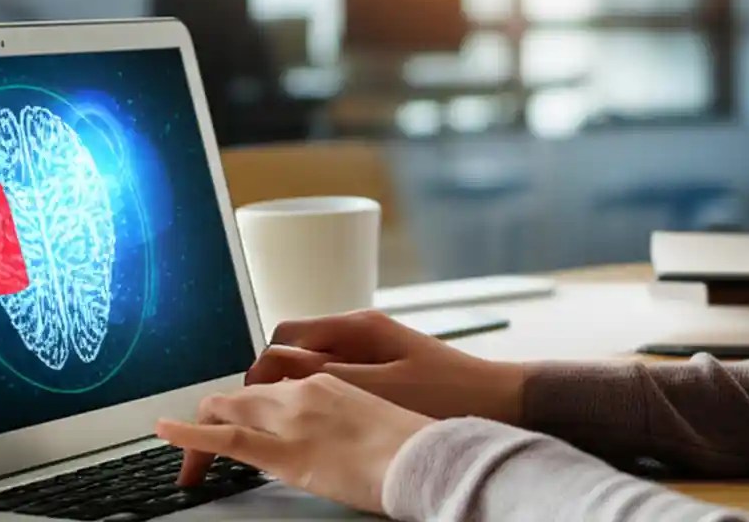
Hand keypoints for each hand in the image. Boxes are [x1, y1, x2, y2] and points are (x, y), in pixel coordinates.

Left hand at [157, 373, 433, 514]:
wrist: (429, 458)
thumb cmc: (414, 443)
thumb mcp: (375, 416)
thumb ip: (342, 414)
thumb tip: (329, 431)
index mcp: (328, 381)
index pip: (271, 386)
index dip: (246, 404)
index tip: (237, 420)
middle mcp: (304, 392)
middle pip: (243, 394)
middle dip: (216, 415)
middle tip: (199, 439)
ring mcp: (292, 419)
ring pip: (230, 410)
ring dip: (202, 428)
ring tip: (183, 448)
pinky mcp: (286, 452)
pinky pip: (227, 439)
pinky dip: (192, 435)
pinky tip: (169, 434)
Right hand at [248, 309, 524, 423]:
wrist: (502, 400)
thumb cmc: (447, 395)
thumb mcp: (378, 387)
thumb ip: (326, 375)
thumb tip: (276, 369)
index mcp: (356, 327)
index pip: (285, 339)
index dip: (260, 372)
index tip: (247, 403)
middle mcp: (360, 330)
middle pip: (294, 348)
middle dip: (272, 380)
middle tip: (262, 417)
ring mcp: (372, 347)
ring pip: (313, 362)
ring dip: (295, 387)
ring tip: (288, 422)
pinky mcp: (385, 366)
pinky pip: (336, 374)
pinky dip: (320, 392)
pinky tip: (325, 419)